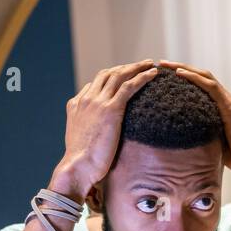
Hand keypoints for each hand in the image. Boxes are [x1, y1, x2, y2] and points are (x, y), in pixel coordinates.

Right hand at [51, 61, 160, 199]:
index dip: (111, 77)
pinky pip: (129, 86)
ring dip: (136, 67)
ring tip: (150, 64)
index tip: (125, 77)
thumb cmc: (81, 162)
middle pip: (107, 74)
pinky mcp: (111, 109)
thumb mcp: (80, 141)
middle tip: (140, 65)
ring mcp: (98, 102)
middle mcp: (86, 99)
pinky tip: (153, 74)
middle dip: (125, 67)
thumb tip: (98, 132)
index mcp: (76, 104)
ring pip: (119, 75)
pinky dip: (142, 77)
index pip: (95, 84)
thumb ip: (87, 129)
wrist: (78, 167)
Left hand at [160, 62, 230, 178]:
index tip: (168, 76)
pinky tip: (179, 73)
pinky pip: (210, 86)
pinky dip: (194, 78)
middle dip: (181, 68)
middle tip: (162, 64)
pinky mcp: (230, 108)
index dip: (187, 79)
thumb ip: (205, 136)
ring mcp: (230, 103)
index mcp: (226, 108)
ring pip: (205, 76)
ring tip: (165, 64)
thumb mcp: (217, 144)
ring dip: (183, 68)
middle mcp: (229, 101)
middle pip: (202, 76)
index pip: (204, 87)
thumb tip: (185, 140)